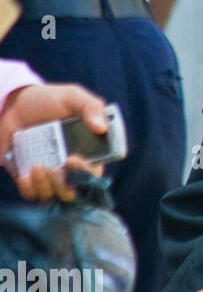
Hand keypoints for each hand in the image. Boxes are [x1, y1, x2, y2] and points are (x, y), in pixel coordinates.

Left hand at [0, 83, 106, 200]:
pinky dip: (30, 189)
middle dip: (66, 184)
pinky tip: (26, 175)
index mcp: (88, 150)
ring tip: (37, 166)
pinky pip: (33, 194)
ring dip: (47, 185)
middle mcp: (71, 166)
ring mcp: (50, 173)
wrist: (12, 104)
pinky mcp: (30, 178)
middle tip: (56, 167)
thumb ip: (91, 107)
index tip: (74, 159)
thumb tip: (102, 128)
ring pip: (55, 194)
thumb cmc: (46, 100)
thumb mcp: (72, 96)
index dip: (88, 172)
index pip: (95, 172)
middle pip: (76, 190)